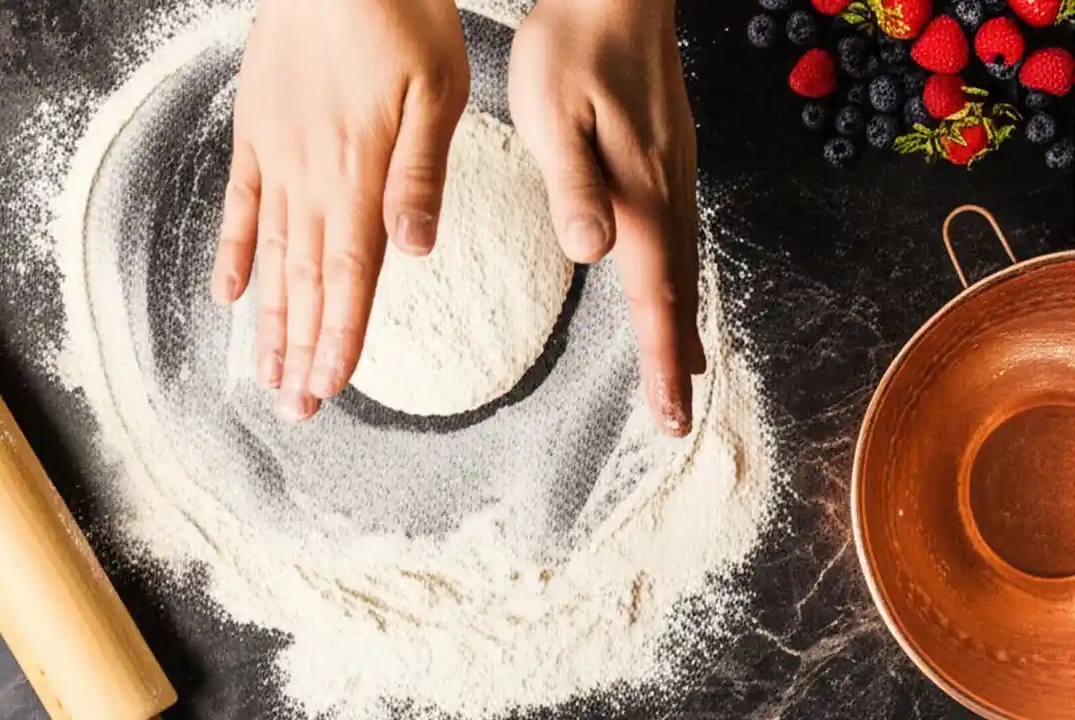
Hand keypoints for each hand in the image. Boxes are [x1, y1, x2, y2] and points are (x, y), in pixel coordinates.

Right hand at [212, 0, 468, 421]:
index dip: (338, 337)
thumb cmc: (400, 15)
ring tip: (264, 372)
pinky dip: (233, 254)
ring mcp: (275, 157)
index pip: (349, 277)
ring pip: (270, 256)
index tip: (328, 388)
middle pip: (305, 282)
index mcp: (358, 173)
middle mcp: (310, 177)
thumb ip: (420, 173)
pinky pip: (238, 205)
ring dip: (269, 319)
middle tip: (294, 409)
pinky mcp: (254, 132)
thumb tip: (412, 250)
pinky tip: (227, 296)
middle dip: (301, 350)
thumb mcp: (437, 90)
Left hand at [508, 0, 704, 436]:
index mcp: (635, 190)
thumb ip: (573, 185)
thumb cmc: (571, 46)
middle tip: (677, 413)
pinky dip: (679, 276)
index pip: (654, 292)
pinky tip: (671, 285)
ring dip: (681, 321)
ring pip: (683, 262)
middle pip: (678, 289)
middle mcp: (665, 189)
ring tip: (681, 368)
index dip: (660, 358)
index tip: (670, 413)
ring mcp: (673, 171)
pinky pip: (680, 232)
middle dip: (676, 356)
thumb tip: (593, 253)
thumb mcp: (553, 115)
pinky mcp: (669, 154)